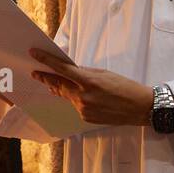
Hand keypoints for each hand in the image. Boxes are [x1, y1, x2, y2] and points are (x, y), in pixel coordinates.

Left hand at [28, 48, 154, 125]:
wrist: (139, 107)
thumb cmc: (124, 86)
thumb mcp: (104, 73)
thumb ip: (85, 72)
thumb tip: (69, 70)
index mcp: (89, 81)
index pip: (62, 69)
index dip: (46, 61)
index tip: (34, 54)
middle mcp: (83, 96)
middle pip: (58, 85)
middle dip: (46, 78)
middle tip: (36, 73)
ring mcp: (83, 109)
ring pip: (67, 96)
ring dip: (62, 89)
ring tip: (54, 83)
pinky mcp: (86, 118)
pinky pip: (76, 106)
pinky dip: (76, 100)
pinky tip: (83, 97)